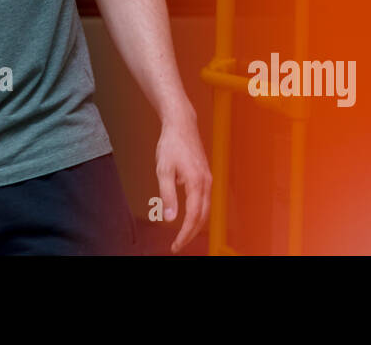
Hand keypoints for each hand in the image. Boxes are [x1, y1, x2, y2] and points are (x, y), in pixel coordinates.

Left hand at [155, 113, 211, 252]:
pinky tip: (188, 216)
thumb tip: (169, 218)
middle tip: (178, 244)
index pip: (193, 217)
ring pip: (205, 209)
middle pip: (202, 216)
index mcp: (196, 183)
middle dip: (191, 233)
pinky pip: (204, 200)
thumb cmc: (171, 144)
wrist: (181, 124)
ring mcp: (207, 179)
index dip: (184, 234)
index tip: (175, 246)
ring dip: (195, 224)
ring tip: (183, 235)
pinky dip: (198, 212)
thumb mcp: (163, 170)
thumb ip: (167, 195)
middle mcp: (206, 183)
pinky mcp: (205, 176)